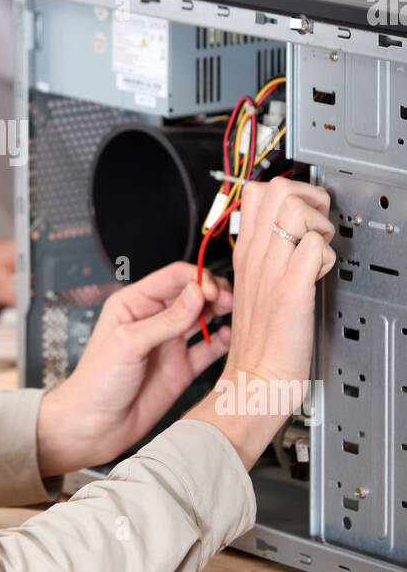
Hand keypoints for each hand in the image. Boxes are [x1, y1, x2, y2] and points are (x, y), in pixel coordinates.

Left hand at [36, 261, 233, 475]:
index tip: (211, 290)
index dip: (196, 278)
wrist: (93, 428)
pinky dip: (223, 341)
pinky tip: (231, 338)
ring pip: (204, 318)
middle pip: (193, 294)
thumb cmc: (95, 382)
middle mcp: (154, 320)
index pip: (173, 277)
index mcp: (135, 303)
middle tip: (228, 301)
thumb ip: (165, 320)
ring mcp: (170, 344)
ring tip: (237, 313)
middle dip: (214, 292)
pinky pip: (209, 349)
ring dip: (221, 312)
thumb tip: (196, 293)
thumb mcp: (127, 344)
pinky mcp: (181, 369)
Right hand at [185, 176, 335, 469]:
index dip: (288, 192)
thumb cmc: (259, 344)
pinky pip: (314, 248)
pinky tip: (322, 274)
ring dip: (319, 225)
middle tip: (317, 227)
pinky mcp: (290, 291)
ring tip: (320, 250)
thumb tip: (289, 238)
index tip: (303, 212)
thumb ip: (266, 260)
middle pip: (278, 190)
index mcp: (246, 254)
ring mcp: (272, 272)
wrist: (255, 381)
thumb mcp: (252, 290)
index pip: (257, 193)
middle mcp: (256, 257)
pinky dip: (326, 255)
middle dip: (309, 199)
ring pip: (297, 210)